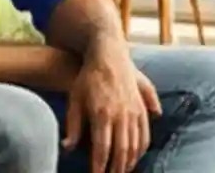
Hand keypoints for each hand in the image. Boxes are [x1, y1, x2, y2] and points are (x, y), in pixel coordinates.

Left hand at [64, 43, 162, 172]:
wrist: (108, 53)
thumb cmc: (88, 77)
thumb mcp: (74, 99)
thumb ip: (73, 125)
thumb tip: (68, 147)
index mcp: (102, 113)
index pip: (102, 149)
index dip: (100, 167)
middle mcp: (121, 113)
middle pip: (122, 150)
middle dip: (117, 168)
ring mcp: (134, 109)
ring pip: (136, 144)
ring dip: (130, 161)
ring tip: (123, 171)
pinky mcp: (142, 106)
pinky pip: (145, 132)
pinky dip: (141, 148)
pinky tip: (135, 156)